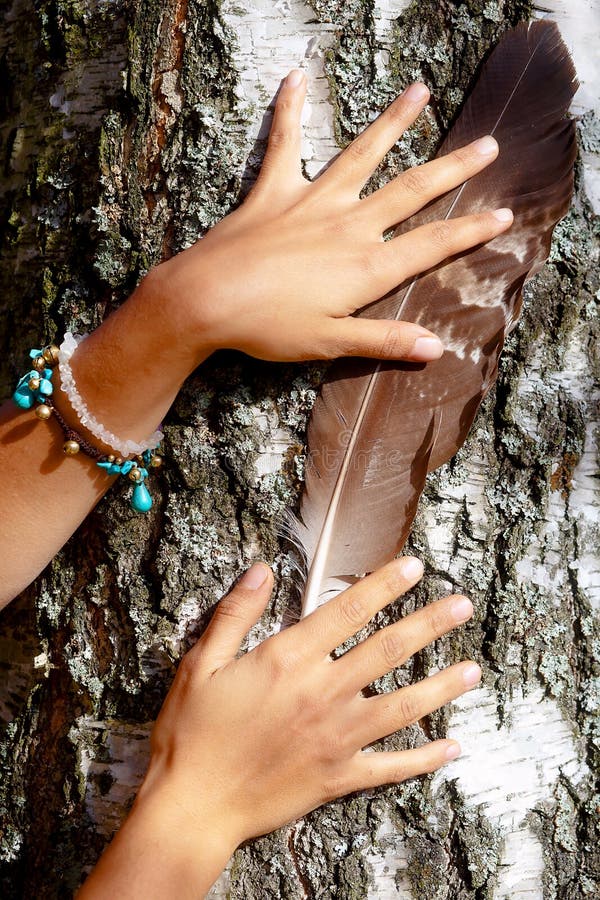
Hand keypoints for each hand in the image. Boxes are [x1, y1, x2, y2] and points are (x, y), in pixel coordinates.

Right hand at [80, 557, 478, 896]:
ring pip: (403, 706)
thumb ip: (235, 613)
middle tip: (463, 606)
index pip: (348, 611)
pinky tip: (452, 747)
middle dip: (429, 624)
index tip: (415, 567)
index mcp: (289, 660)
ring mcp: (336, 737)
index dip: (384, 585)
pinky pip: (392, 766)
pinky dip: (424, 758)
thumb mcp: (201, 663)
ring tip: (474, 670)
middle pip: (389, 650)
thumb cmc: (191, 733)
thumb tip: (261, 570)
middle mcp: (323, 693)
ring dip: (441, 686)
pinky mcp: (338, 775)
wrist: (192, 807)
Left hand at [151, 71, 510, 362]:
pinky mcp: (273, 192)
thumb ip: (385, 340)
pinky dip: (289, 110)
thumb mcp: (332, 343)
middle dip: (454, 169)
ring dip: (393, 123)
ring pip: (362, 155)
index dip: (471, 231)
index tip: (504, 213)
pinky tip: (296, 77)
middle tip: (488, 145)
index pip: (432, 244)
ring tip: (419, 92)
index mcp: (367, 266)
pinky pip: (284, 144)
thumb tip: (436, 348)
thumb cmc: (268, 328)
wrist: (205, 301)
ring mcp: (311, 202)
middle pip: (412, 190)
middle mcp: (348, 225)